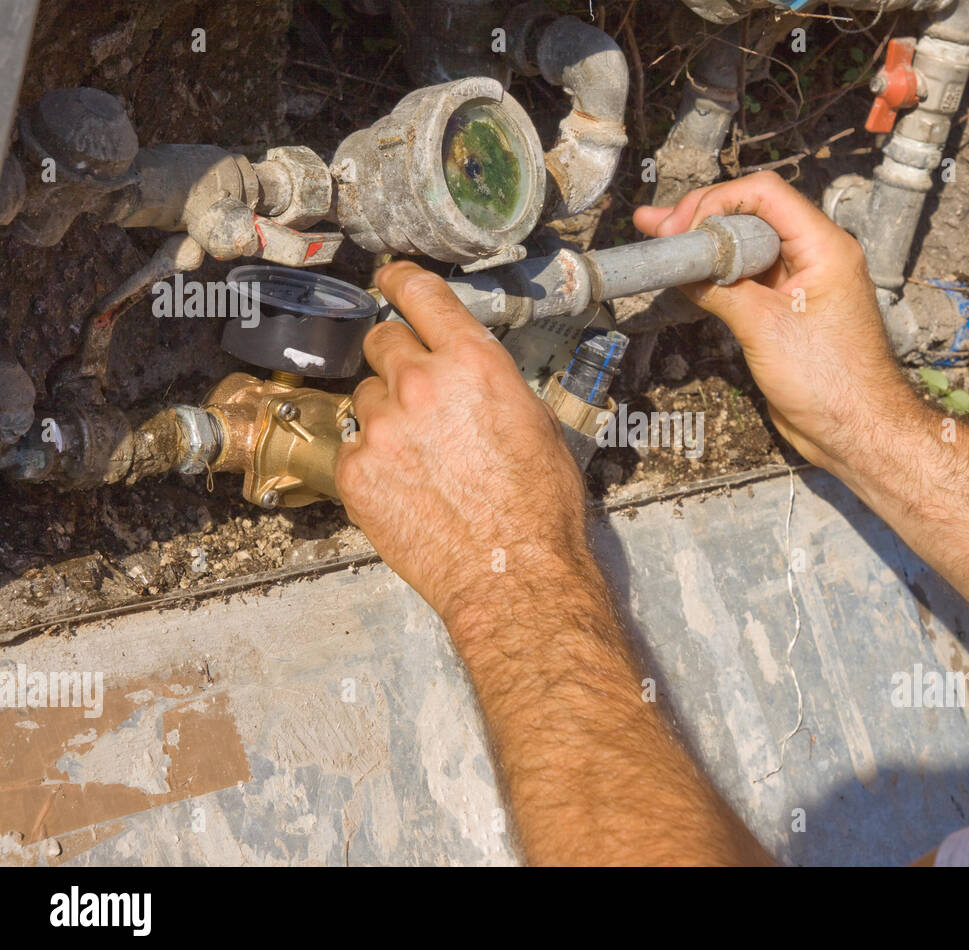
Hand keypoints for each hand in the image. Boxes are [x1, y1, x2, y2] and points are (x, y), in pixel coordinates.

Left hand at [335, 262, 589, 631]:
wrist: (512, 574)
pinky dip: (372, 460)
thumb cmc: (538, 509)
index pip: (420, 294)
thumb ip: (491, 383)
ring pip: (365, 397)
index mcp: (473, 363)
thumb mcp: (537, 423)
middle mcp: (421, 384)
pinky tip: (406, 486)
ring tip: (421, 456)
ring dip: (386, 415)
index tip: (389, 280)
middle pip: (383, 341)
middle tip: (417, 393)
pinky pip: (352, 446)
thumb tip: (470, 374)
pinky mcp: (354, 470)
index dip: (400, 281)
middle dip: (397, 359)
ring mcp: (381, 428)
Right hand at [633, 170, 918, 472]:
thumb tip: (683, 268)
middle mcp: (815, 257)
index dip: (717, 201)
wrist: (855, 432)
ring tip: (660, 239)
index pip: (765, 195)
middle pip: (751, 214)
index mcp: (825, 246)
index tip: (683, 227)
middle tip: (658, 227)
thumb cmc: (832, 383)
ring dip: (705, 244)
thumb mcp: (765, 328)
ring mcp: (800, 283)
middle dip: (702, 217)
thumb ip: (720, 290)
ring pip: (745, 246)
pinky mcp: (787, 310)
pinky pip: (747, 278)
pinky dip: (715, 274)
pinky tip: (685, 274)